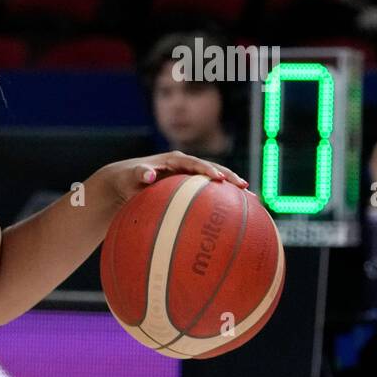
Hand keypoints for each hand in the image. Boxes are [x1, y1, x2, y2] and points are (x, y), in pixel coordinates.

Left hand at [92, 150, 249, 209]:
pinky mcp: (189, 188)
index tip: (218, 178)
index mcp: (174, 160)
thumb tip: (149, 174)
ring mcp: (189, 177)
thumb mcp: (130, 175)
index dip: (207, 169)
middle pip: (213, 169)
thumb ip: (140, 173)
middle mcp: (185, 166)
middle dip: (229, 177)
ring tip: (252, 201)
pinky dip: (221, 202)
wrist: (124, 182)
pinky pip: (208, 194)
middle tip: (245, 187)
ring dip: (232, 190)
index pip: (195, 163)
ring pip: (215, 182)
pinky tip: (235, 217)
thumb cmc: (126, 179)